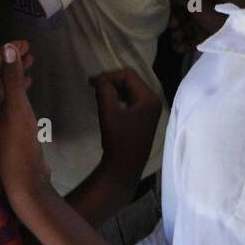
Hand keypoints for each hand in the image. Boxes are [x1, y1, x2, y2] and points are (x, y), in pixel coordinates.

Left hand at [0, 42, 51, 207]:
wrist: (25, 181)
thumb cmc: (18, 143)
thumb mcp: (17, 107)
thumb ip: (12, 78)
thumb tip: (8, 47)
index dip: (3, 50)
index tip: (23, 43)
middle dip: (10, 57)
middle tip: (28, 48)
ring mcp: (0, 116)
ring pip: (5, 85)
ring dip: (16, 70)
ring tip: (32, 59)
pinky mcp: (12, 126)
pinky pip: (13, 98)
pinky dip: (21, 86)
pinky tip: (30, 83)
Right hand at [91, 69, 160, 193]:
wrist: (124, 168)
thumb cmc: (118, 140)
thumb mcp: (109, 112)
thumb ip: (104, 90)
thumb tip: (100, 78)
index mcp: (149, 98)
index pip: (128, 75)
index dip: (109, 75)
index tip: (92, 81)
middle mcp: (153, 101)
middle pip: (131, 81)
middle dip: (112, 81)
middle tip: (94, 85)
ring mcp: (150, 110)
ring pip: (130, 89)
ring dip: (114, 88)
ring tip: (99, 92)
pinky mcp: (145, 117)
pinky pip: (131, 99)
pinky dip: (119, 97)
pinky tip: (108, 101)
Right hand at [166, 0, 224, 50]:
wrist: (234, 30)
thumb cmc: (213, 13)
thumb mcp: (194, 2)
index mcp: (193, 3)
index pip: (176, 7)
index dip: (170, 14)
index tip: (172, 20)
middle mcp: (194, 14)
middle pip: (178, 21)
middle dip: (173, 27)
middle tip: (176, 30)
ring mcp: (198, 27)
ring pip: (182, 33)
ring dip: (176, 37)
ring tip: (178, 40)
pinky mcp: (202, 40)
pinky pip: (188, 43)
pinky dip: (183, 46)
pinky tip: (180, 47)